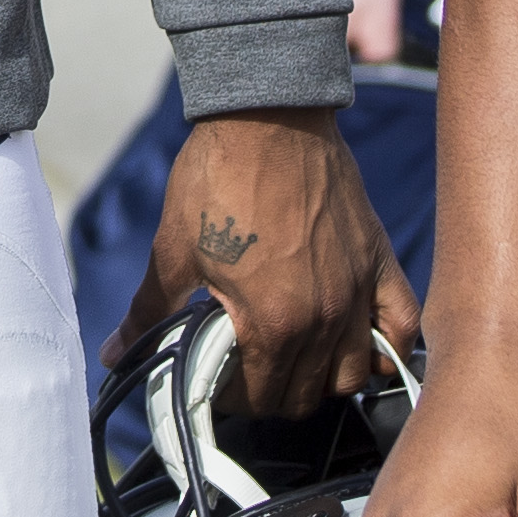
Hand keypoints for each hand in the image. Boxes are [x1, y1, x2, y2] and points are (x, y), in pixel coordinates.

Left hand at [108, 109, 419, 416]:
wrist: (266, 116)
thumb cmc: (217, 179)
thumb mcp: (173, 250)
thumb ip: (149, 314)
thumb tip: (114, 354)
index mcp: (271, 324)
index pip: (262, 399)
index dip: (235, 399)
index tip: (219, 380)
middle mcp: (323, 318)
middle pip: (308, 396)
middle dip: (275, 393)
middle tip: (252, 369)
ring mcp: (357, 291)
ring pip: (355, 374)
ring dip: (326, 379)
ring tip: (298, 358)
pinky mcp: (378, 261)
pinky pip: (403, 326)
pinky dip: (390, 349)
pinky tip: (366, 346)